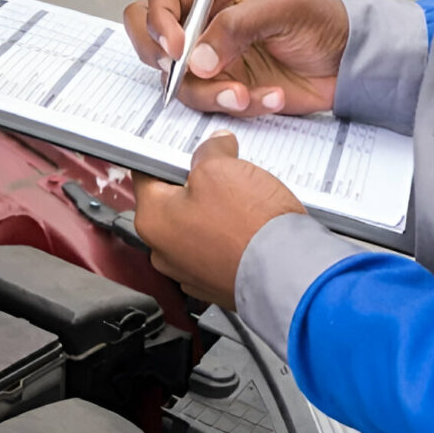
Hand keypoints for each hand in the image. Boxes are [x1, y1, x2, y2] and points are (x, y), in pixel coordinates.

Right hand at [124, 0, 347, 116]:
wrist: (346, 64)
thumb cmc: (322, 21)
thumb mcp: (285, 7)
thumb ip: (237, 26)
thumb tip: (197, 58)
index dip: (159, 21)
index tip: (177, 48)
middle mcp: (206, 24)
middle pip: (153, 41)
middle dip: (166, 64)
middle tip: (191, 74)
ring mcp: (212, 60)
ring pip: (181, 83)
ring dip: (211, 94)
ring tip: (247, 94)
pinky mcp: (225, 89)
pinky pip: (213, 105)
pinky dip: (240, 106)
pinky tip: (270, 97)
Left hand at [133, 131, 305, 308]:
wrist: (286, 272)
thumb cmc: (248, 224)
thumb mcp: (221, 167)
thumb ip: (210, 152)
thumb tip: (214, 148)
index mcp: (152, 219)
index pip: (146, 175)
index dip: (167, 156)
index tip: (185, 148)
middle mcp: (163, 252)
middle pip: (173, 204)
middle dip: (196, 185)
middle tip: (223, 172)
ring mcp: (189, 273)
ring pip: (196, 228)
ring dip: (214, 212)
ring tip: (243, 201)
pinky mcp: (215, 285)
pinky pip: (216, 251)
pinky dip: (228, 238)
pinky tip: (249, 228)